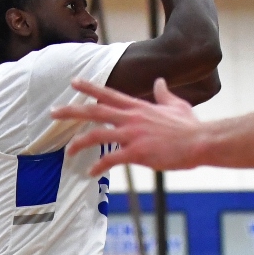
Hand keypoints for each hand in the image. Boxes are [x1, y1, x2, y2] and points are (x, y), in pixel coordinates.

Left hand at [55, 78, 204, 174]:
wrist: (200, 141)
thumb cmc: (190, 126)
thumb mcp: (176, 104)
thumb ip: (164, 94)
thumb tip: (159, 81)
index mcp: (138, 107)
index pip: (108, 94)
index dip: (89, 88)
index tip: (73, 83)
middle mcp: (131, 118)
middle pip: (94, 111)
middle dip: (71, 111)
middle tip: (53, 113)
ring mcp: (132, 134)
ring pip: (96, 134)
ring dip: (78, 143)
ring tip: (67, 152)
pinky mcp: (137, 152)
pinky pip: (110, 159)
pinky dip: (97, 166)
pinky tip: (90, 172)